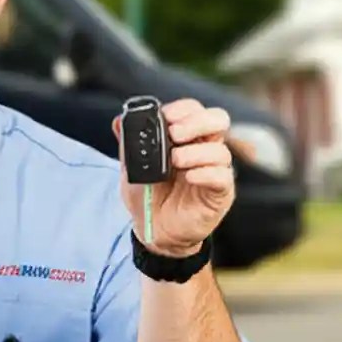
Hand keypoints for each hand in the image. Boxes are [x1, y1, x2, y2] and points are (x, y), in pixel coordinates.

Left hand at [111, 98, 235, 257]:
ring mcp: (215, 171)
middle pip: (218, 120)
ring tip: (174, 161)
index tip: (165, 117)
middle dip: (196, 121)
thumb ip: (128, 144)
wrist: (154, 232)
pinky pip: (223, 177)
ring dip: (195, 152)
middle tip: (174, 133)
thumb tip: (119, 121)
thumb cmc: (148, 197)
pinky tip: (189, 176)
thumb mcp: (132, 168)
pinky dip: (205, 172)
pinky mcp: (220, 194)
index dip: (182, 109)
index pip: (195, 110)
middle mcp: (204, 150)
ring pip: (220, 150)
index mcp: (186, 138)